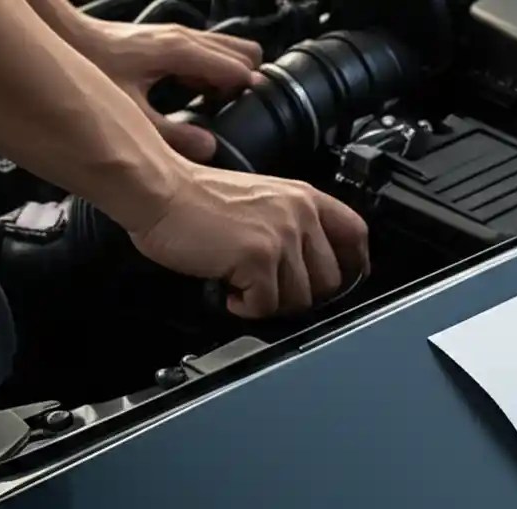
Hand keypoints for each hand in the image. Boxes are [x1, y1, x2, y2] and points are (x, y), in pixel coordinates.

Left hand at [68, 18, 262, 161]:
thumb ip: (172, 133)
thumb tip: (210, 149)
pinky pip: (209, 53)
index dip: (249, 94)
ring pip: (228, 50)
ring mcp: (179, 36)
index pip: (240, 68)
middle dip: (245, 82)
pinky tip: (198, 96)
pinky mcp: (170, 40)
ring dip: (229, 76)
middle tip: (234, 114)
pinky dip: (213, 72)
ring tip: (218, 107)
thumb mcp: (132, 109)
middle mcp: (187, 38)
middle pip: (243, 53)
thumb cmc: (94, 66)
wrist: (66, 36)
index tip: (250, 119)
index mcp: (183, 52)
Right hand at [130, 161, 369, 318]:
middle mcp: (300, 215)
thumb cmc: (196, 197)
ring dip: (270, 302)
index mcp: (304, 197)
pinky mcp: (259, 258)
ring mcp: (282, 237)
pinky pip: (266, 305)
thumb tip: (305, 261)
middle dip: (300, 294)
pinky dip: (245, 306)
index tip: (347, 278)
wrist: (161, 193)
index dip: (355, 263)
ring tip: (242, 285)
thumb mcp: (259, 197)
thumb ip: (290, 222)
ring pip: (300, 298)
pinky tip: (228, 290)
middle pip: (330, 279)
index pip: (355, 233)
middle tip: (269, 290)